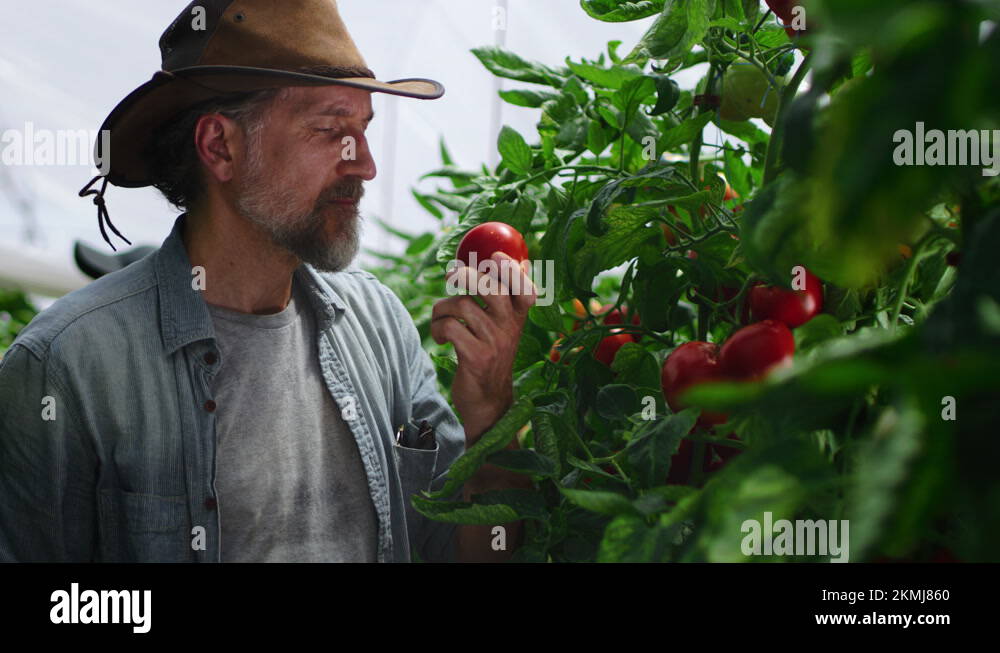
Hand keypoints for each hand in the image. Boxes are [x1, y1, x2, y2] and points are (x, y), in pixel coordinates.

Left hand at [430, 252, 535, 443]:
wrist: (488, 401)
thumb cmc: (491, 356)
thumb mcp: (504, 328)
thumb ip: (507, 299)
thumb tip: (520, 262)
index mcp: (518, 319)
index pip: (524, 288)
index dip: (511, 269)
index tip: (495, 255)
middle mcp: (510, 329)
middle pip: (491, 288)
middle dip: (466, 275)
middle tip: (451, 275)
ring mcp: (494, 343)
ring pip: (462, 305)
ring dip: (441, 308)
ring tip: (440, 319)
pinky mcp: (476, 357)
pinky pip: (450, 327)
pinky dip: (437, 328)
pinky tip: (440, 337)